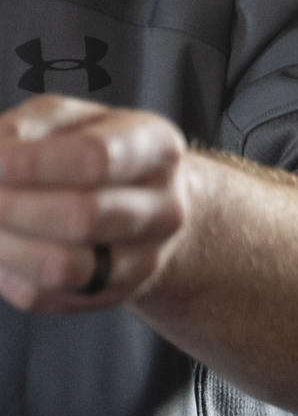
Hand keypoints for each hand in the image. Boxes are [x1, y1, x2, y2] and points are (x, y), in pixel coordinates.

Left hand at [0, 96, 192, 311]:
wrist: (145, 206)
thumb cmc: (91, 151)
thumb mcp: (66, 120)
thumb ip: (24, 131)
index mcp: (156, 148)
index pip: (96, 158)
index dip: (34, 163)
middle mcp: (164, 208)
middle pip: (82, 217)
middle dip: (12, 207)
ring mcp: (146, 259)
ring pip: (63, 266)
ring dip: (3, 244)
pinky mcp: (112, 294)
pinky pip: (44, 295)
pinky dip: (4, 271)